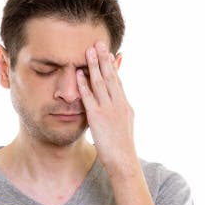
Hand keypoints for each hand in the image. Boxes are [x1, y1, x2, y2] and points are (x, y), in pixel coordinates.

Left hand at [76, 40, 136, 174]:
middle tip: (99, 43)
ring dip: (95, 65)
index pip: (118, 82)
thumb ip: (120, 114)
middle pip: (111, 77)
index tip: (110, 53)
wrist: (124, 161)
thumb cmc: (122, 148)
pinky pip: (89, 97)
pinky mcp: (97, 117)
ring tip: (89, 50)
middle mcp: (119, 104)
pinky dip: (84, 84)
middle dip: (105, 59)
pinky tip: (79, 74)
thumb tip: (118, 110)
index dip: (113, 67)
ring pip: (101, 83)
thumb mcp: (124, 127)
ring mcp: (109, 109)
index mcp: (125, 105)